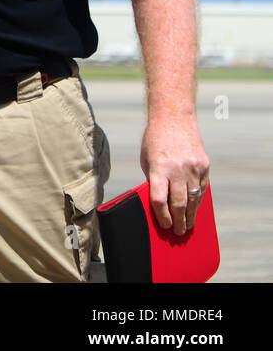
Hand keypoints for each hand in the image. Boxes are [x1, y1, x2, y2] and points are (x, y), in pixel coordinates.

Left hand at [140, 115, 209, 235]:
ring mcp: (193, 168)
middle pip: (179, 203)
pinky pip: (202, 188)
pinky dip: (199, 200)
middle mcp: (178, 169)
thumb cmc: (154, 140)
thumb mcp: (147, 159)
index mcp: (159, 167)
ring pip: (194, 199)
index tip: (165, 225)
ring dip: (191, 215)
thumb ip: (153, 180)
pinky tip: (195, 208)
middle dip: (179, 221)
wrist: (174, 118)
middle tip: (178, 232)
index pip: (160, 199)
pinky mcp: (204, 165)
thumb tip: (160, 203)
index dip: (162, 216)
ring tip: (188, 225)